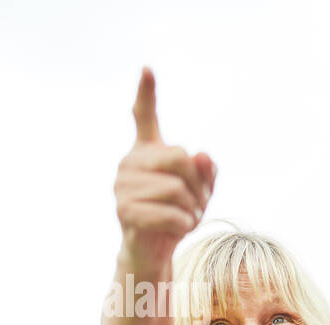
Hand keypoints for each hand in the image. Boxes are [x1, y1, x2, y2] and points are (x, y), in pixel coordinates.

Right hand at [114, 68, 215, 277]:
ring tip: (186, 217)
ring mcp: (122, 186)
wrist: (155, 250)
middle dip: (198, 183)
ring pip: (177, 189)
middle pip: (179, 157)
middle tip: (197, 202)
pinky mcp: (125, 211)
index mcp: (146, 152)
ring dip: (193, 209)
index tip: (147, 68)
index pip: (144, 117)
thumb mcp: (201, 191)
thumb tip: (202, 155)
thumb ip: (207, 172)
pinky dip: (185, 224)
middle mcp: (129, 163)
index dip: (146, 93)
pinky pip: (171, 213)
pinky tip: (179, 229)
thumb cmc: (177, 215)